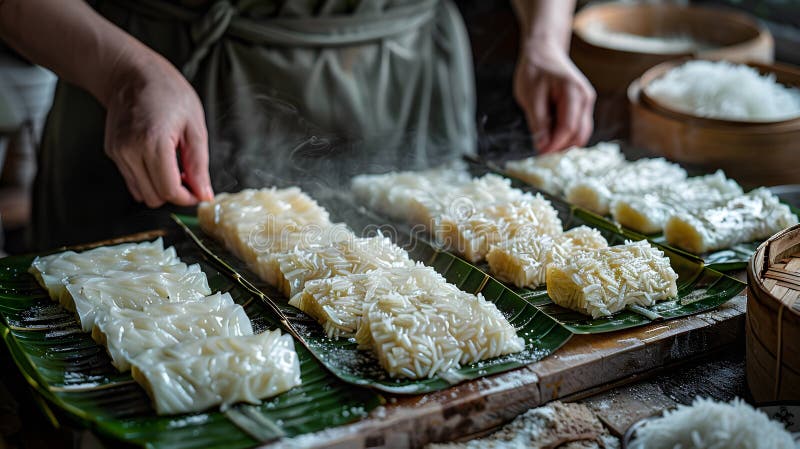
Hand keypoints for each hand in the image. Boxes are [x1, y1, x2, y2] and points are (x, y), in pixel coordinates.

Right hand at [103, 51, 212, 207]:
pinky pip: (132, 181)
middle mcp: (130, 151)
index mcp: (153, 142)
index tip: (199, 192)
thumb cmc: (167, 91)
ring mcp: (118, 153)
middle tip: (189, 178)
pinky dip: (148, 180)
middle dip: (175, 194)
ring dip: (161, 188)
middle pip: (155, 197)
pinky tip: (159, 162)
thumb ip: (199, 164)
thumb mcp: (194, 126)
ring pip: (142, 194)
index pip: (169, 190)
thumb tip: (204, 194)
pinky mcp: (113, 152)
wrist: (131, 73)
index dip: (187, 198)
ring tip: (174, 167)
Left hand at [513, 38, 594, 152]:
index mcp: (574, 92)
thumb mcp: (530, 96)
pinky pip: (577, 126)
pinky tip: (549, 134)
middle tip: (541, 152)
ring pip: (581, 133)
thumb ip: (538, 122)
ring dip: (564, 142)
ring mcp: (586, 102)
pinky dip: (564, 135)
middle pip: (579, 134)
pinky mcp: (581, 106)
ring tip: (543, 142)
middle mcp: (585, 98)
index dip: (555, 145)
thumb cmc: (535, 69)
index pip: (569, 127)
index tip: (540, 154)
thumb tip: (542, 146)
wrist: (543, 51)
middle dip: (561, 147)